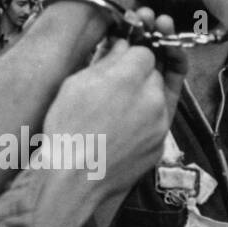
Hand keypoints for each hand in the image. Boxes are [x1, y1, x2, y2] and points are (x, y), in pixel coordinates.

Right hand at [43, 38, 184, 199]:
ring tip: (117, 111)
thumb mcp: (75, 85)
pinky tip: (121, 129)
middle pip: (154, 74)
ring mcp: (159, 125)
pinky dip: (145, 121)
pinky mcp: (160, 146)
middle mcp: (151, 99)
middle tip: (117, 84)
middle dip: (140, 74)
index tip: (122, 57)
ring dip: (144, 98)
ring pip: (158, 99)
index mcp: (129, 78)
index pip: (145, 51)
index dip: (132, 53)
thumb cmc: (67, 132)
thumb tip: (122, 46)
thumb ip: (105, 61)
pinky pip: (157, 124)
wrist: (72, 180)